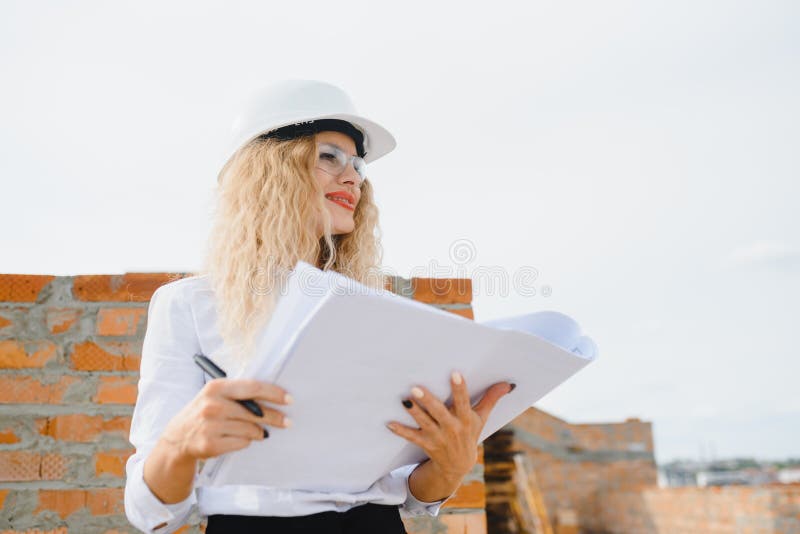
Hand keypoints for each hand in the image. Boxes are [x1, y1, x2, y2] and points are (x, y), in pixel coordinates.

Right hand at [160, 378, 292, 461]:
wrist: (178, 438)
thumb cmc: (204, 412)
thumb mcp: (216, 395)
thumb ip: (240, 393)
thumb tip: (273, 396)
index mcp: (216, 387)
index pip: (253, 388)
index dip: (274, 393)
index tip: (289, 399)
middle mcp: (212, 405)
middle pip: (255, 412)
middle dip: (275, 417)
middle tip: (287, 422)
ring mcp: (210, 426)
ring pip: (251, 430)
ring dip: (259, 432)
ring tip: (260, 431)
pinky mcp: (211, 445)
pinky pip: (242, 443)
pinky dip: (246, 441)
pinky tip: (242, 438)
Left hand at [386, 371, 513, 483]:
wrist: (458, 466)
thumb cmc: (469, 434)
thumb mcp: (481, 418)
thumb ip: (491, 399)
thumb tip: (508, 383)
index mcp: (466, 420)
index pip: (464, 402)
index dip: (460, 389)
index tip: (455, 373)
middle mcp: (452, 428)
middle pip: (439, 413)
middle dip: (428, 401)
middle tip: (416, 388)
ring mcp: (438, 437)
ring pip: (424, 423)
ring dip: (414, 412)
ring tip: (404, 400)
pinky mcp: (426, 444)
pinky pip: (412, 437)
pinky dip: (401, 431)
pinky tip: (389, 423)